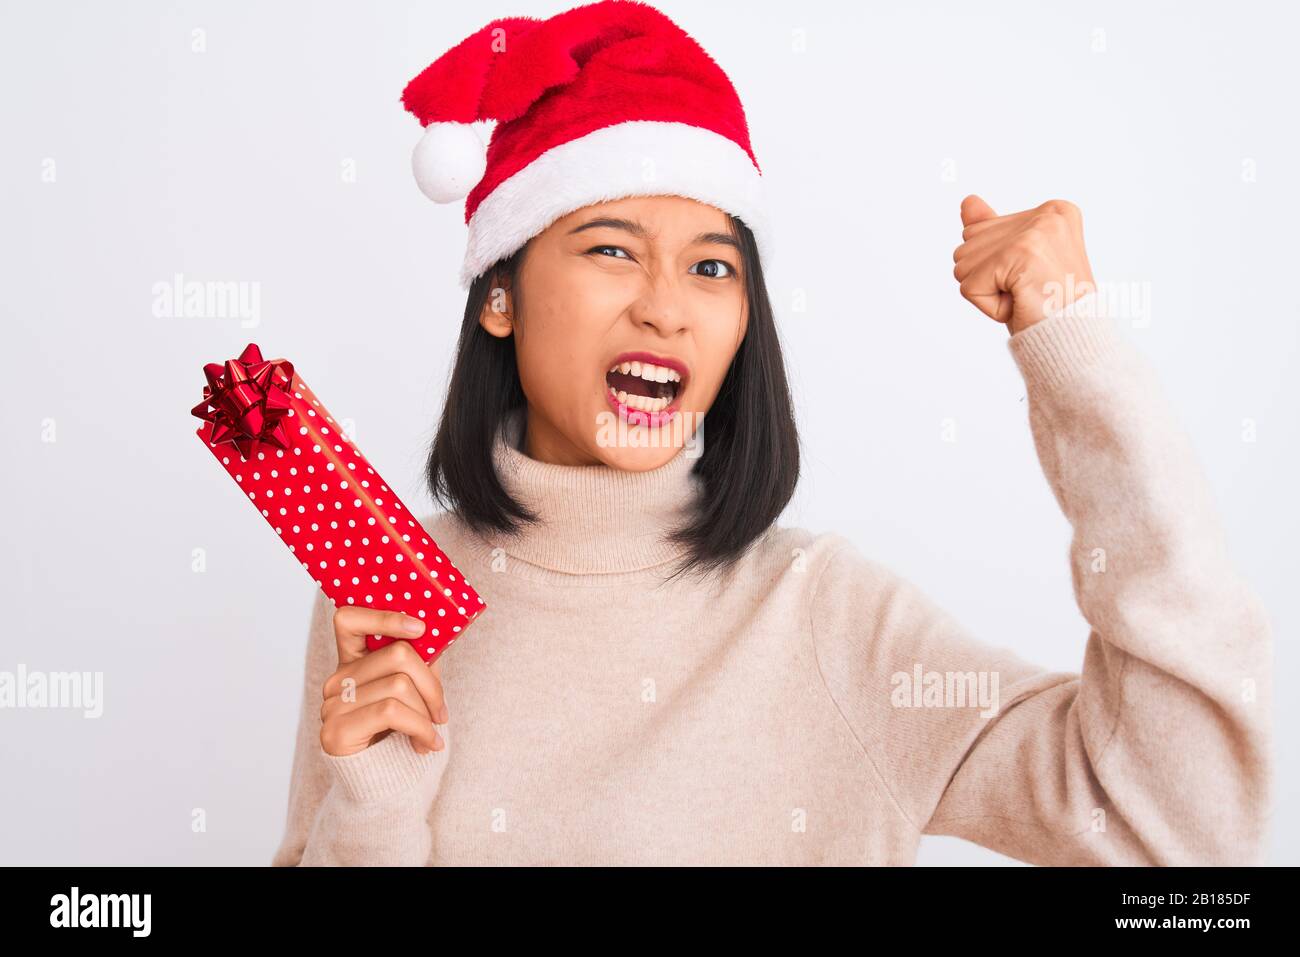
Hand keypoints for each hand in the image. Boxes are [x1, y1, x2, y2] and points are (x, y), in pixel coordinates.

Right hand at [319, 606, 448, 757]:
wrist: (383, 788)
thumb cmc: (400, 736)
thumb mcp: (413, 693)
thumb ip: (420, 664)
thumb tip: (441, 636)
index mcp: (351, 664)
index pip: (348, 619)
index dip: (383, 617)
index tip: (421, 629)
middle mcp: (336, 681)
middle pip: (397, 654)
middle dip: (432, 684)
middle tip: (441, 713)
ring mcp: (331, 705)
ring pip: (399, 685)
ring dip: (427, 713)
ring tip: (433, 733)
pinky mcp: (335, 731)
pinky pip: (391, 712)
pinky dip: (420, 728)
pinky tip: (427, 745)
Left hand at [952, 195, 1095, 334]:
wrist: (1076, 343)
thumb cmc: (1048, 308)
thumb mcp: (1016, 265)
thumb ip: (992, 230)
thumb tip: (967, 201)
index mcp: (1053, 211)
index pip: (979, 231)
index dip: (994, 268)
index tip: (1033, 279)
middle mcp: (1047, 214)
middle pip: (967, 244)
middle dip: (987, 278)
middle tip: (1028, 292)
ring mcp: (1035, 232)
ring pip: (963, 265)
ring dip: (987, 294)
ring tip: (1026, 298)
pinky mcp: (1020, 254)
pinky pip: (969, 287)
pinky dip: (988, 307)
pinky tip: (1020, 306)